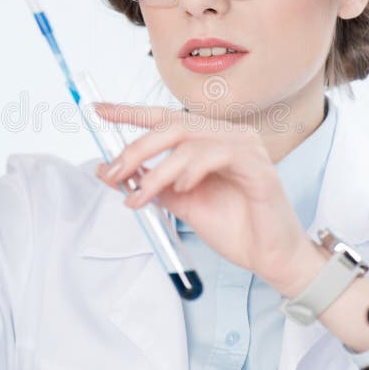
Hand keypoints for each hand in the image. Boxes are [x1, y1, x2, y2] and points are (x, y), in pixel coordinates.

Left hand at [93, 103, 317, 296]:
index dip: (131, 112)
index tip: (99, 110)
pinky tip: (183, 188)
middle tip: (114, 173)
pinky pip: (218, 155)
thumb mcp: (179, 202)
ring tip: (141, 197)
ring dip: (157, 170)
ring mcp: (246, 147)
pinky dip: (192, 170)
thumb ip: (148, 183)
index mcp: (211, 139)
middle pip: (172, 125)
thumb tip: (106, 169)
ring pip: (188, 141)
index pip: (166, 118)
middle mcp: (229, 135)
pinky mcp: (259, 167)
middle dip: (136, 148)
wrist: (269, 258)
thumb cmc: (233, 227)